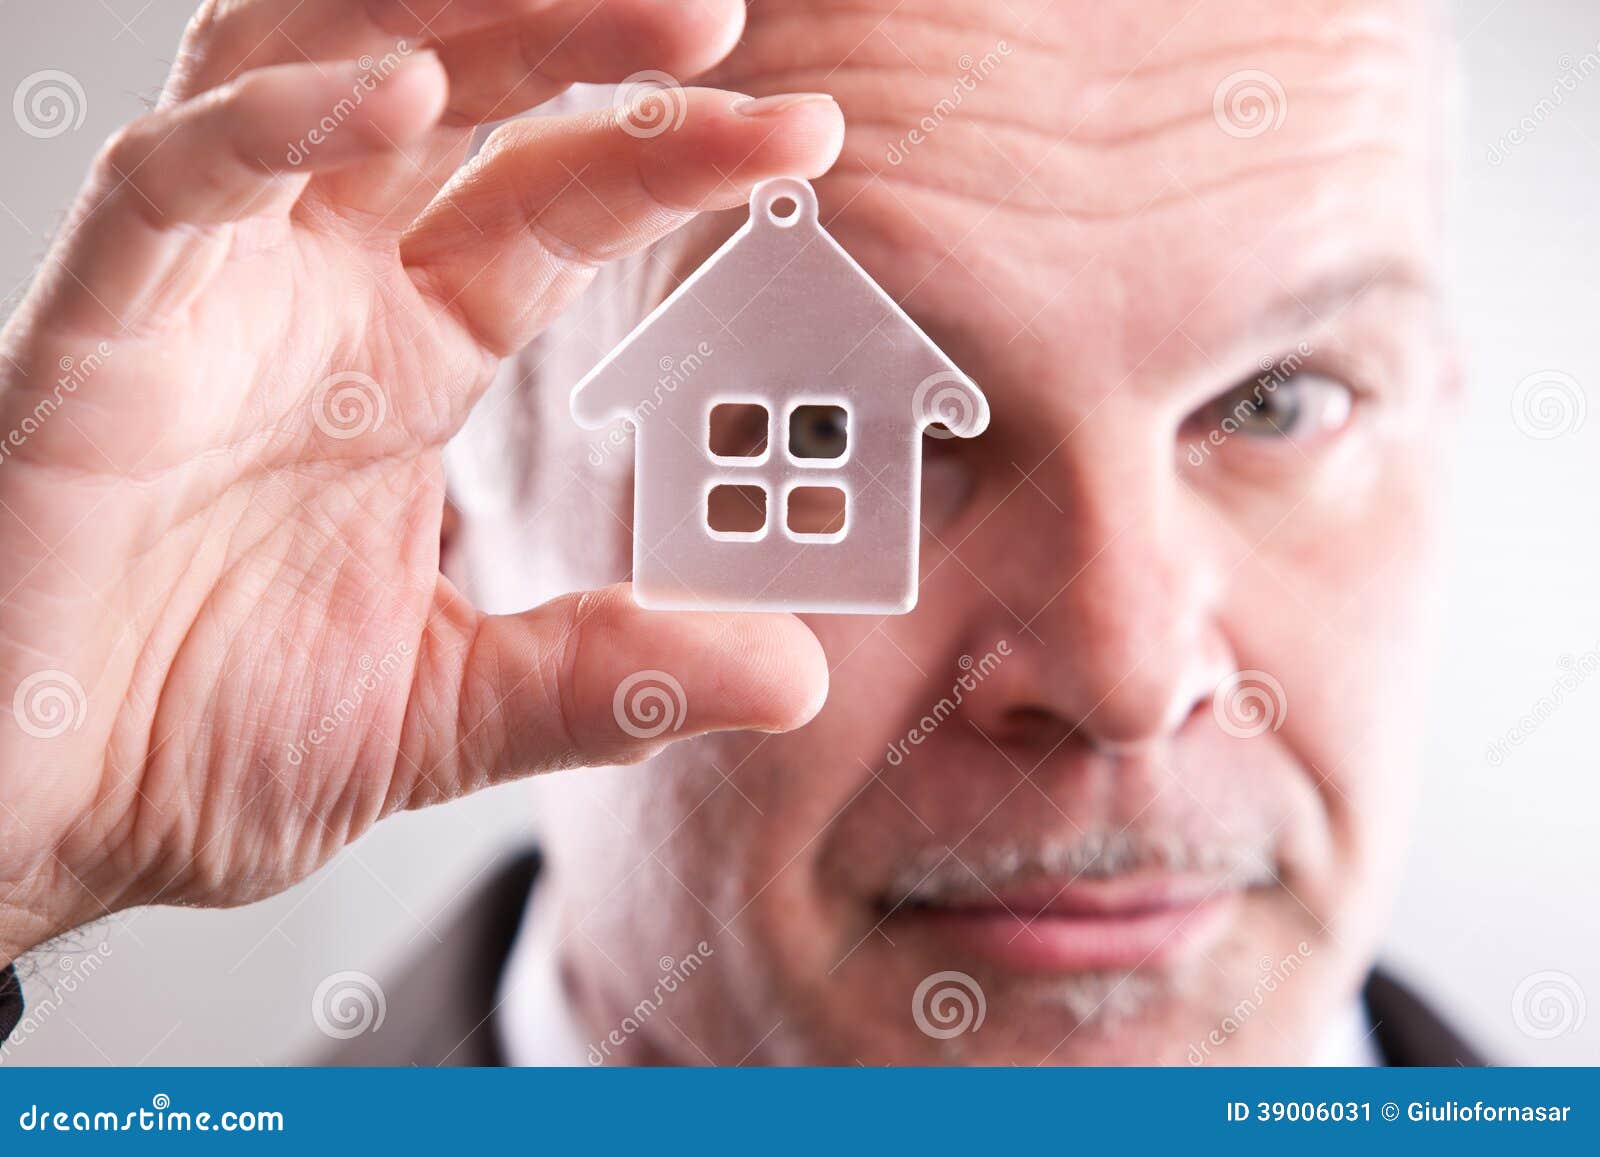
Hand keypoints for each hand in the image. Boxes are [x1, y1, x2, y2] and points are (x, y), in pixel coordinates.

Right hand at [0, 0, 838, 961]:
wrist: (36, 821)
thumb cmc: (199, 746)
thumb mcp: (455, 708)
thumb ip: (614, 676)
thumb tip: (792, 677)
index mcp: (406, 358)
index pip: (558, 203)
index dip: (673, 154)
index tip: (801, 135)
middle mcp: (316, 296)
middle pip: (462, 96)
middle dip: (587, 39)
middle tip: (718, 19)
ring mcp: (209, 298)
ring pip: (324, 77)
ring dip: (465, 28)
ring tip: (628, 15)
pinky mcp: (100, 335)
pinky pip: (182, 185)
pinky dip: (278, 123)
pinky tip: (397, 91)